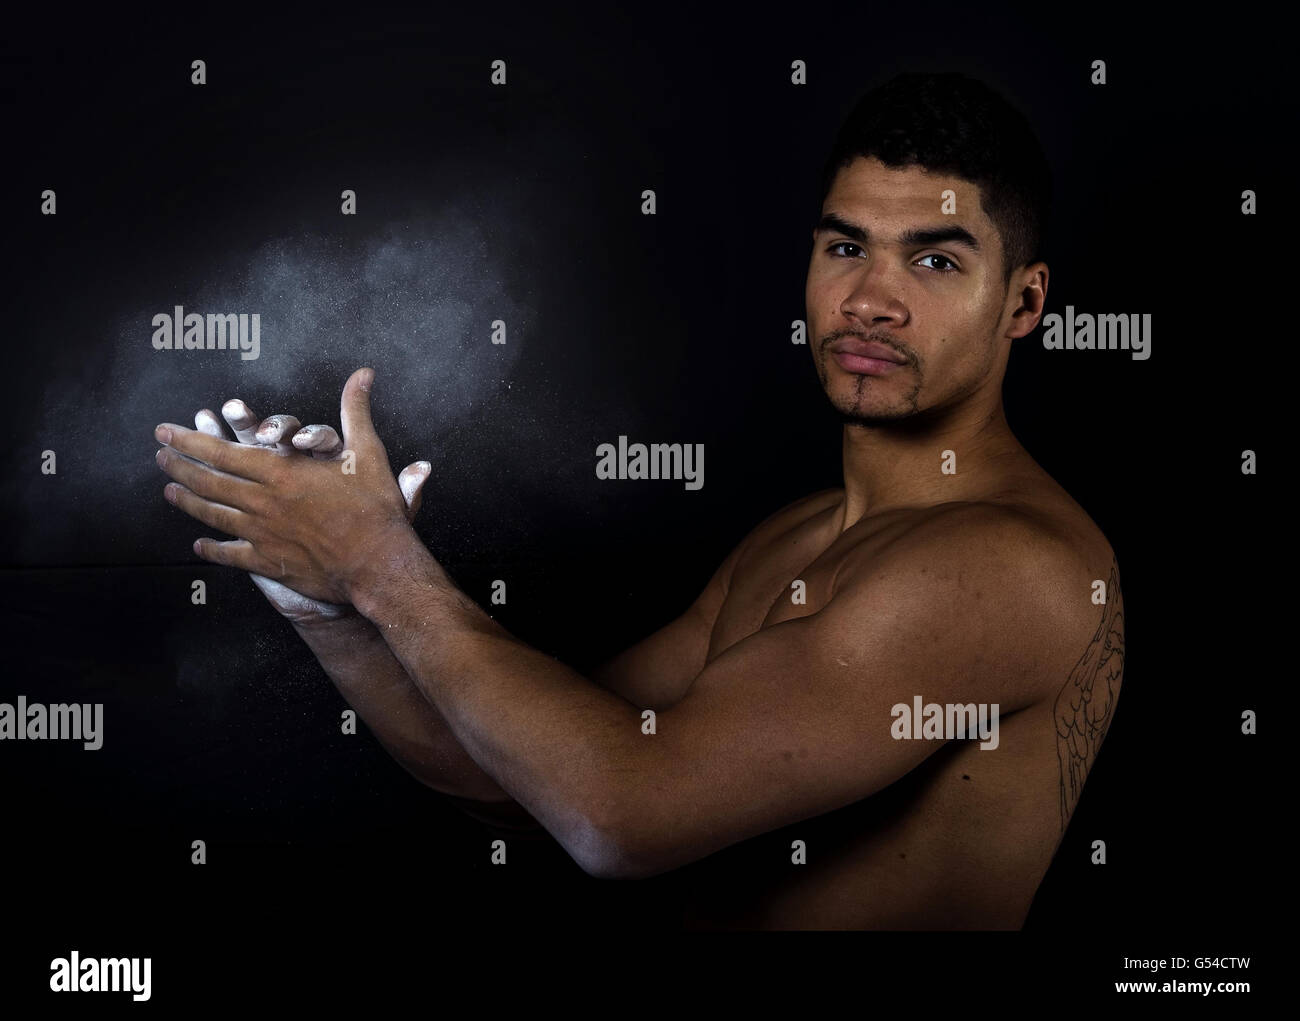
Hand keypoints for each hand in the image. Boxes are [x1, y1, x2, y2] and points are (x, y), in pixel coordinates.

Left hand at [172, 379, 430, 621]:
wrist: (378, 563)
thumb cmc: (374, 508)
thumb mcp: (367, 452)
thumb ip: (355, 411)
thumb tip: (362, 374)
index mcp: (281, 472)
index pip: (223, 452)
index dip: (191, 440)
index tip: (167, 432)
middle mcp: (264, 501)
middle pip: (210, 482)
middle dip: (180, 466)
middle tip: (159, 456)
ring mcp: (263, 533)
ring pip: (215, 515)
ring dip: (189, 502)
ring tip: (169, 492)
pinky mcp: (270, 561)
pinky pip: (232, 555)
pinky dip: (213, 550)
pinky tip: (199, 546)